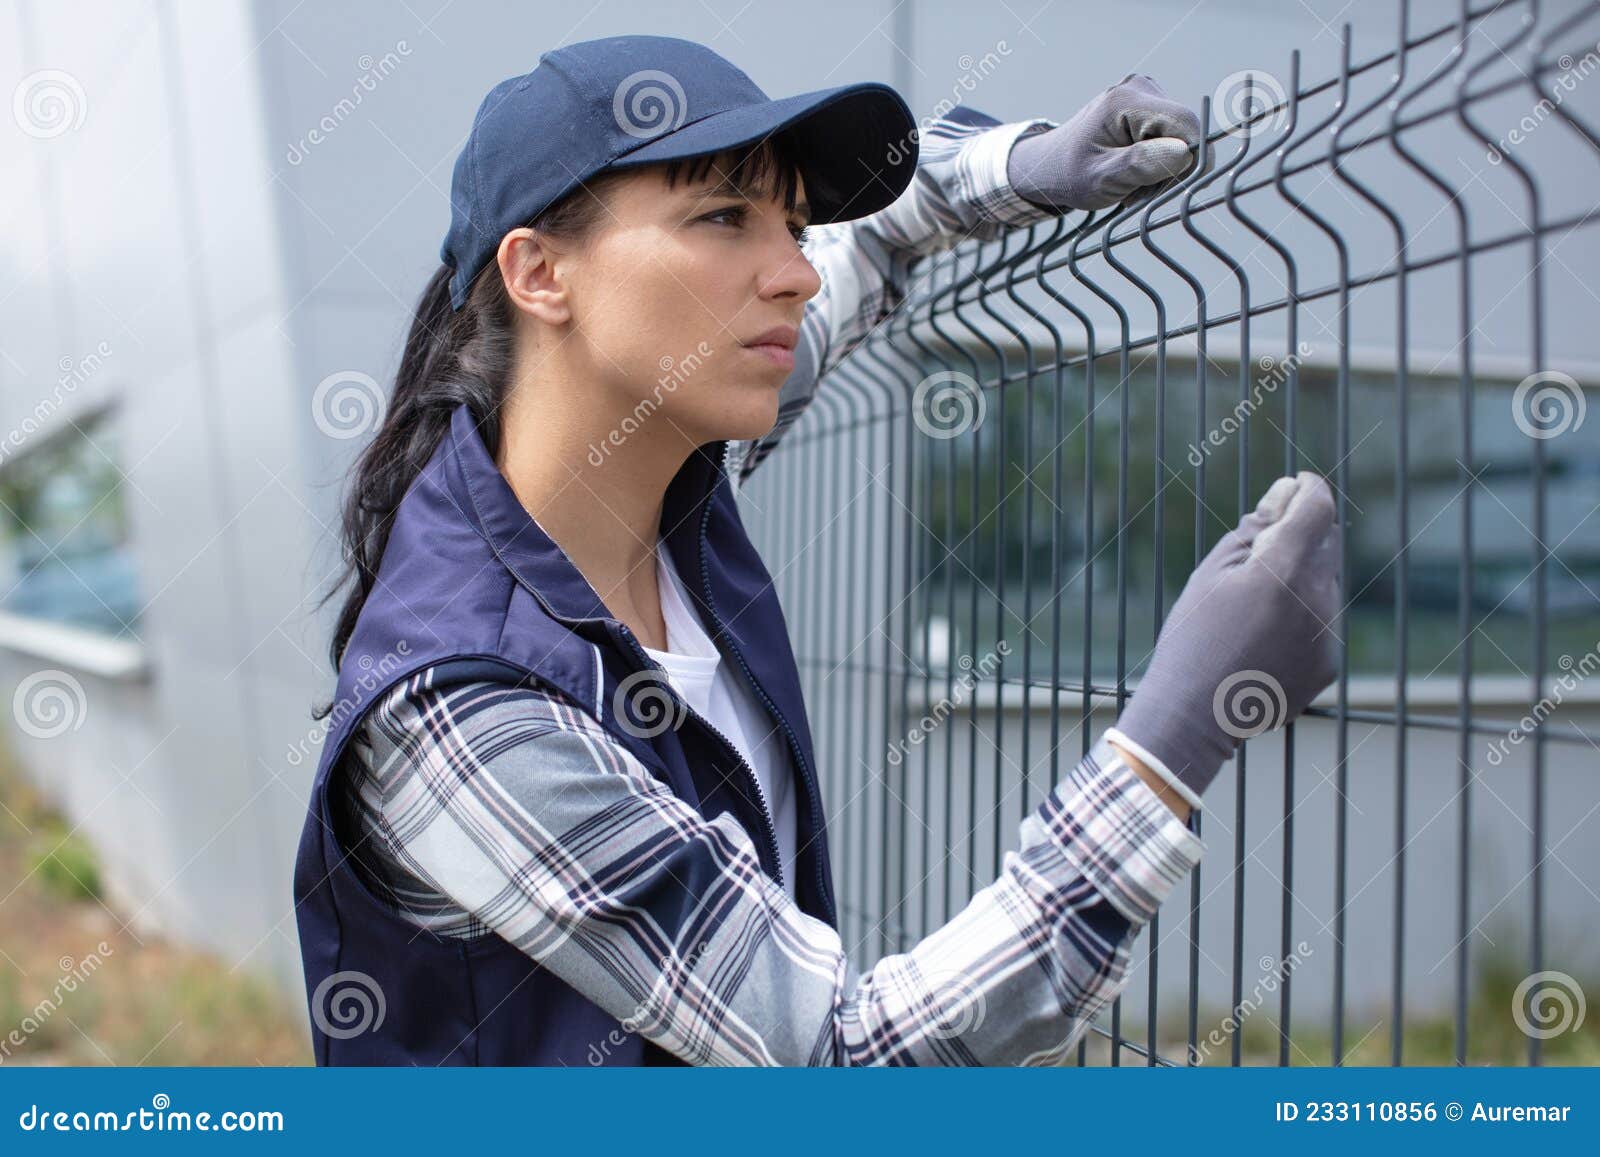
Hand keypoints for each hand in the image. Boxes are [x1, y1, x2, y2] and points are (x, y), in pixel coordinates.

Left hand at [1006, 74, 1202, 211]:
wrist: (1050, 165)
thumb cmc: (1068, 174)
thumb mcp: (1099, 178)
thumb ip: (1138, 165)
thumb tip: (1184, 154)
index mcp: (1125, 101)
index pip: (1185, 124)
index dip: (1189, 158)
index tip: (1165, 188)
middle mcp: (1140, 88)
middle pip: (1185, 131)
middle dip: (1171, 166)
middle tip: (1136, 189)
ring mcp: (1146, 95)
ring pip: (1181, 137)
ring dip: (1163, 167)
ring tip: (1130, 180)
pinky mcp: (1149, 107)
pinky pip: (1172, 137)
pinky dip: (1158, 160)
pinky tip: (1133, 169)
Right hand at [1110, 472, 1341, 801]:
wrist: (1194, 714)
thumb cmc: (1192, 637)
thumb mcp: (1211, 573)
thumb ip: (1256, 529)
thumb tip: (1286, 493)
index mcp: (1285, 570)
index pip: (1318, 507)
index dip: (1307, 490)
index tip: (1293, 487)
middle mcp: (1318, 599)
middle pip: (1326, 542)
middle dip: (1301, 534)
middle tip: (1260, 548)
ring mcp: (1328, 634)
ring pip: (1325, 583)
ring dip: (1300, 579)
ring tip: (1251, 608)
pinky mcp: (1329, 663)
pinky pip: (1322, 622)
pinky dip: (1301, 618)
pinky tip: (1262, 638)